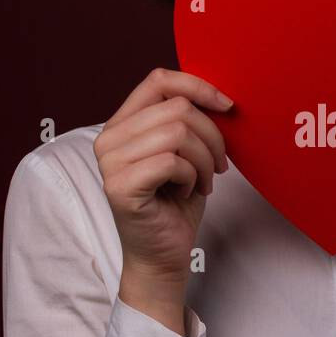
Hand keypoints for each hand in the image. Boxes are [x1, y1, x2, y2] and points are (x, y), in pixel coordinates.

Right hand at [94, 66, 232, 291]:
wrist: (163, 256)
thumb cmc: (175, 205)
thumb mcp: (185, 152)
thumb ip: (187, 120)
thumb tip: (218, 96)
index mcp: (122, 124)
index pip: (159, 80)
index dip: (199, 86)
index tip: (227, 106)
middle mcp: (108, 138)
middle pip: (177, 108)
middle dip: (212, 136)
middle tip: (218, 166)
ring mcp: (110, 163)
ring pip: (178, 133)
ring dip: (203, 160)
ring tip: (202, 182)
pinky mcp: (120, 187)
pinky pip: (172, 162)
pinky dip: (192, 178)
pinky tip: (187, 193)